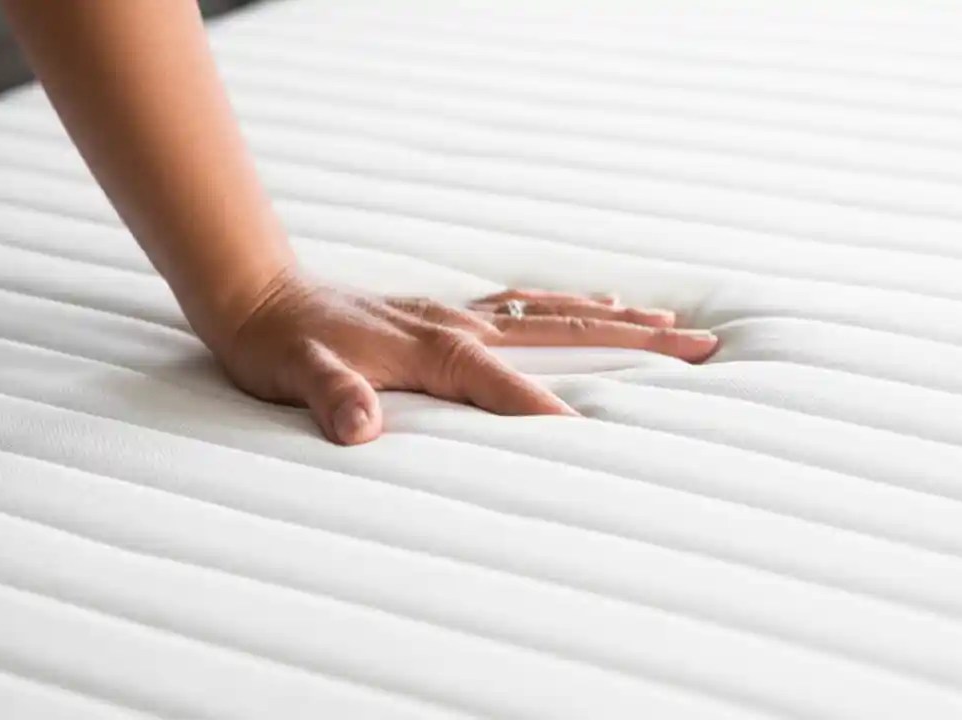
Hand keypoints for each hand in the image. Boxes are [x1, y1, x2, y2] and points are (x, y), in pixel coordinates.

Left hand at [215, 270, 718, 444]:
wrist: (258, 293)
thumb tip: (362, 427)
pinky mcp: (448, 312)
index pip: (510, 386)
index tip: (607, 445)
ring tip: (671, 320)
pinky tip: (586, 307)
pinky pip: (525, 306)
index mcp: (435, 346)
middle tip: (702, 347)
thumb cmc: (279, 342)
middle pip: (564, 331)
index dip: (552, 415)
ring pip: (553, 312)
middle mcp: (460, 324)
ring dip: (615, 317)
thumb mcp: (294, 374)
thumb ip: (332, 398)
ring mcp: (458, 314)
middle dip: (637, 341)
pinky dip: (568, 307)